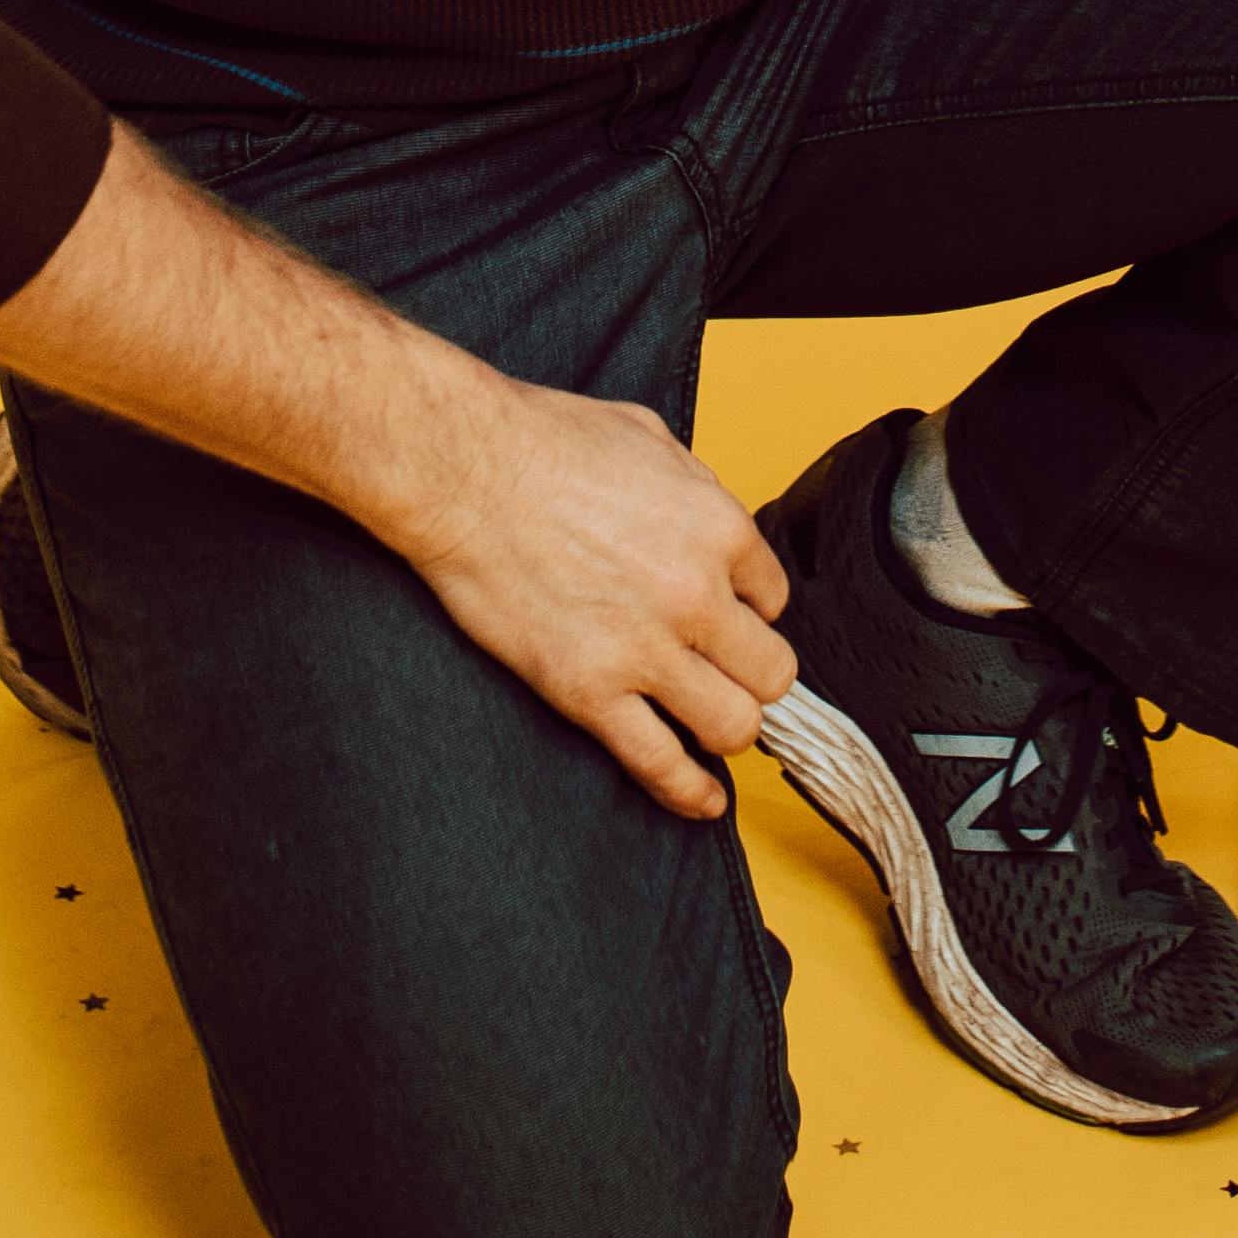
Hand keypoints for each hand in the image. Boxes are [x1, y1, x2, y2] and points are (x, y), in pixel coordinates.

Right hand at [394, 365, 799, 822]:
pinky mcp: (589, 692)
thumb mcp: (649, 438)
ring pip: (734, 726)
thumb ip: (696, 489)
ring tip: (708, 723)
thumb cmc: (542, 442)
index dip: (749, 613)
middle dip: (753, 678)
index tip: (727, 619)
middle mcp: (697, 595)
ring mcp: (644, 650)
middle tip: (727, 677)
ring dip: (727, 729)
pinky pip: (659, 762)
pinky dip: (689, 792)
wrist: (462, 473)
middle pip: (771, 673)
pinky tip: (702, 799)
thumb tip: (710, 521)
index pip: (774, 599)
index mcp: (719, 529)